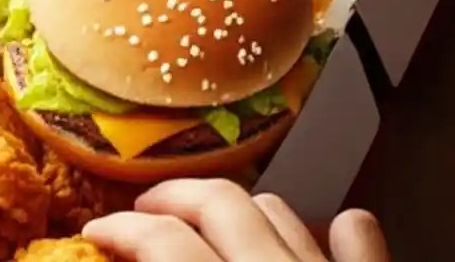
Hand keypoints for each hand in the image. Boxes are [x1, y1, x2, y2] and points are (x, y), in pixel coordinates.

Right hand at [83, 179, 389, 261]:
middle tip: (142, 215)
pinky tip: (332, 227)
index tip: (94, 234)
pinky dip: (342, 230)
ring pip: (278, 209)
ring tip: (213, 223)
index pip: (161, 240)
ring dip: (239, 207)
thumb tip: (110, 261)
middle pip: (216, 203)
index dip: (119, 229)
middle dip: (170, 200)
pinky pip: (360, 240)